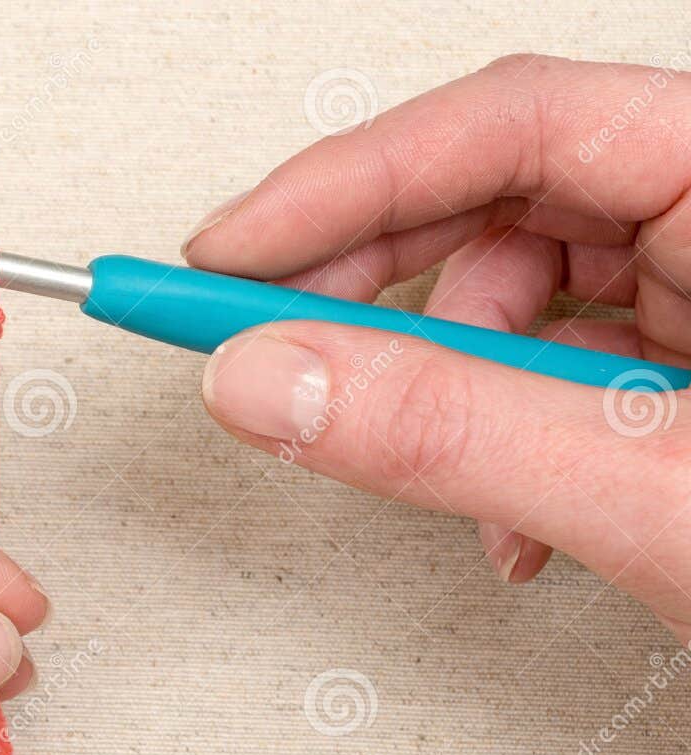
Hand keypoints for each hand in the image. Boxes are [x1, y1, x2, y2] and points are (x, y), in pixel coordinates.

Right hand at [185, 54, 690, 637]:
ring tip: (440, 471)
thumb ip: (453, 431)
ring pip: (528, 283)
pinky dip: (506, 429)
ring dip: (446, 379)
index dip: (346, 185)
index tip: (227, 256)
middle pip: (508, 193)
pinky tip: (512, 510)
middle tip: (262, 337)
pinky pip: (567, 357)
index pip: (517, 125)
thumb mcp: (662, 498)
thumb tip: (272, 378)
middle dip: (375, 282)